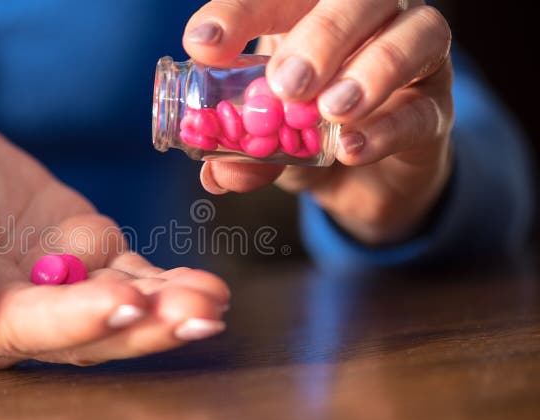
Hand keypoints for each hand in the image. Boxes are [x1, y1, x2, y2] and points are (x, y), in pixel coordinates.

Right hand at [0, 109, 228, 367]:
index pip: (21, 327)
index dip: (73, 320)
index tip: (124, 302)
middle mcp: (9, 317)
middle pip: (81, 336)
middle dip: (140, 328)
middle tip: (196, 318)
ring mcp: (51, 287)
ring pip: (114, 310)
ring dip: (166, 311)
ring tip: (213, 302)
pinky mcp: (80, 256)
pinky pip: (128, 275)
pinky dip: (166, 283)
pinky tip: (204, 286)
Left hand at [183, 0, 453, 244]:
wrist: (366, 180)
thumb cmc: (309, 136)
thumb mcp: (269, 144)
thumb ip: (246, 155)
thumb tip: (215, 174)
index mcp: (312, 14)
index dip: (241, 12)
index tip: (203, 44)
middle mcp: (370, 19)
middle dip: (322, 35)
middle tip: (285, 83)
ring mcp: (415, 58)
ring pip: (417, 32)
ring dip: (372, 69)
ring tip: (330, 110)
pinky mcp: (438, 107)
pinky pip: (426, 107)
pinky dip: (390, 127)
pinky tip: (352, 147)